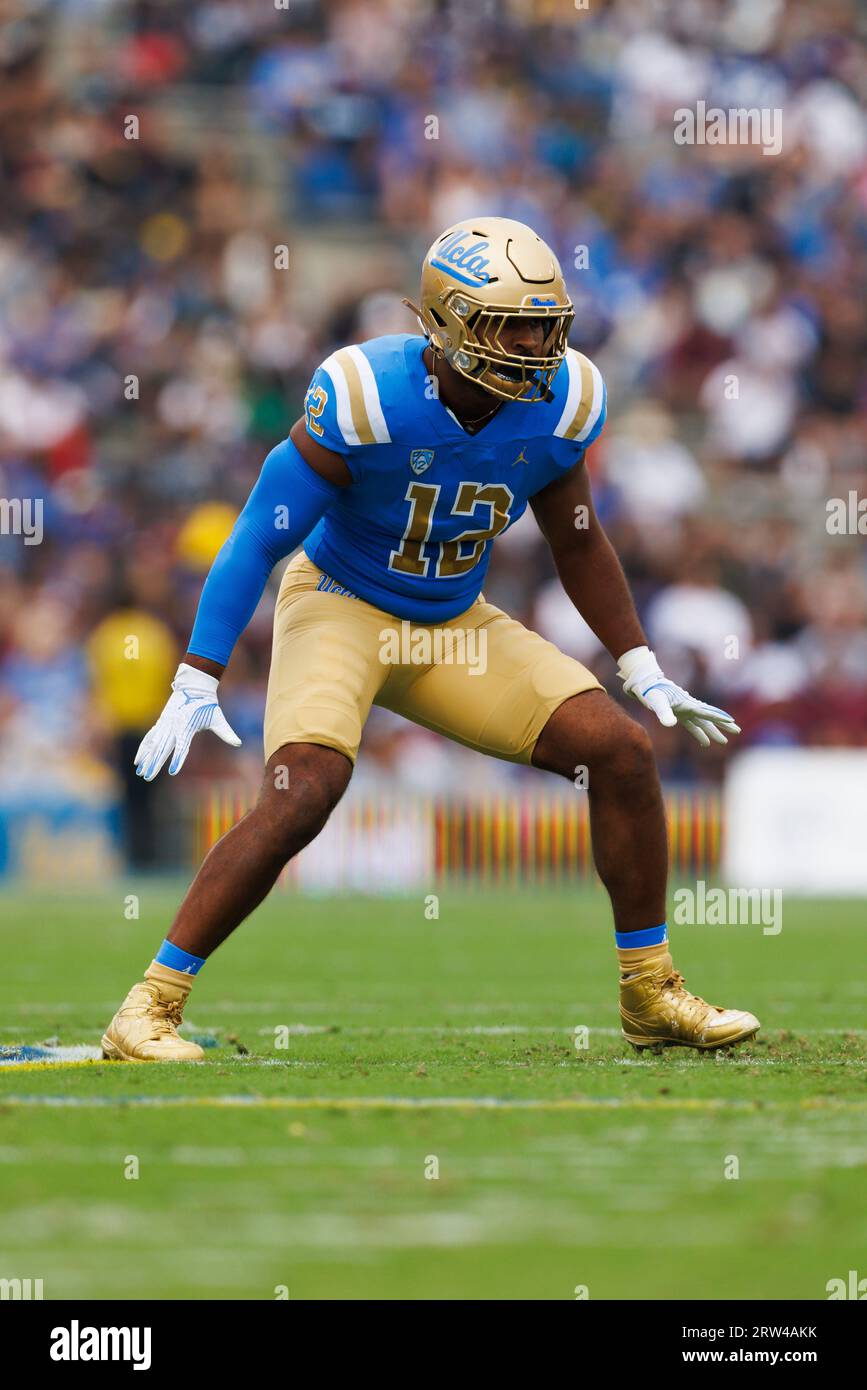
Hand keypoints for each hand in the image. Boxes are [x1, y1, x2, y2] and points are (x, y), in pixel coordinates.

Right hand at [135, 662, 240, 779]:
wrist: (194, 686)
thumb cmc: (207, 704)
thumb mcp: (217, 717)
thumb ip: (226, 732)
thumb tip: (239, 743)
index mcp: (186, 726)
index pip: (181, 747)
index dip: (177, 760)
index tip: (172, 772)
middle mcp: (173, 726)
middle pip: (162, 749)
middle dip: (155, 764)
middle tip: (147, 777)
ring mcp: (165, 724)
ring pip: (153, 745)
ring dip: (146, 759)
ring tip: (140, 772)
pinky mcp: (162, 722)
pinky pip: (150, 738)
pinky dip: (144, 748)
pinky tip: (138, 760)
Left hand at [617, 646, 740, 747]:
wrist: (646, 685)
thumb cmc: (652, 692)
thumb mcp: (657, 703)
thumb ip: (664, 713)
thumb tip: (670, 725)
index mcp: (688, 704)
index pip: (707, 713)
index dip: (719, 717)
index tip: (731, 722)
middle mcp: (690, 707)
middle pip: (710, 718)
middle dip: (723, 725)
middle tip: (737, 731)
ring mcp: (686, 711)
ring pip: (704, 723)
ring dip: (713, 731)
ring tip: (724, 742)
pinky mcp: (680, 714)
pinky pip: (693, 726)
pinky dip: (699, 733)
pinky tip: (705, 742)